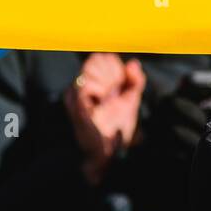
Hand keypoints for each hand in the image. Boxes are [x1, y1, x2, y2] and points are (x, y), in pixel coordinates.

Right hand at [64, 53, 146, 184]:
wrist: (108, 152)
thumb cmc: (116, 128)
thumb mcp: (130, 102)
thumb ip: (135, 81)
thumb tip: (133, 63)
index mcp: (95, 83)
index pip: (102, 57)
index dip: (115, 67)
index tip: (122, 83)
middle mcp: (82, 85)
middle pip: (96, 58)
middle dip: (112, 72)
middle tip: (114, 91)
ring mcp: (76, 93)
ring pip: (89, 67)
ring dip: (105, 80)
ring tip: (107, 98)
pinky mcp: (74, 103)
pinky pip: (84, 84)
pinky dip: (98, 89)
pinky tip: (102, 101)